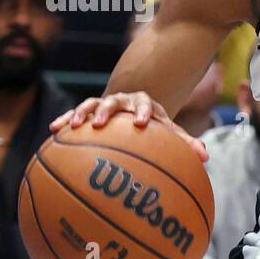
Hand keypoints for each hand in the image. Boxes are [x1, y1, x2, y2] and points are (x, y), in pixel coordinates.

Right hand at [51, 92, 207, 162]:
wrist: (136, 113)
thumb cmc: (155, 127)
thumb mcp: (170, 133)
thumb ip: (186, 143)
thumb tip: (205, 157)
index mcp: (144, 104)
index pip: (144, 104)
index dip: (142, 111)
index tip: (141, 122)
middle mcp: (122, 101)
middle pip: (113, 101)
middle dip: (106, 110)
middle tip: (100, 123)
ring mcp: (104, 104)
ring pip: (91, 104)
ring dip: (82, 113)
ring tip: (74, 125)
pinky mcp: (88, 111)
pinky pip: (74, 114)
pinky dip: (65, 120)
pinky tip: (54, 129)